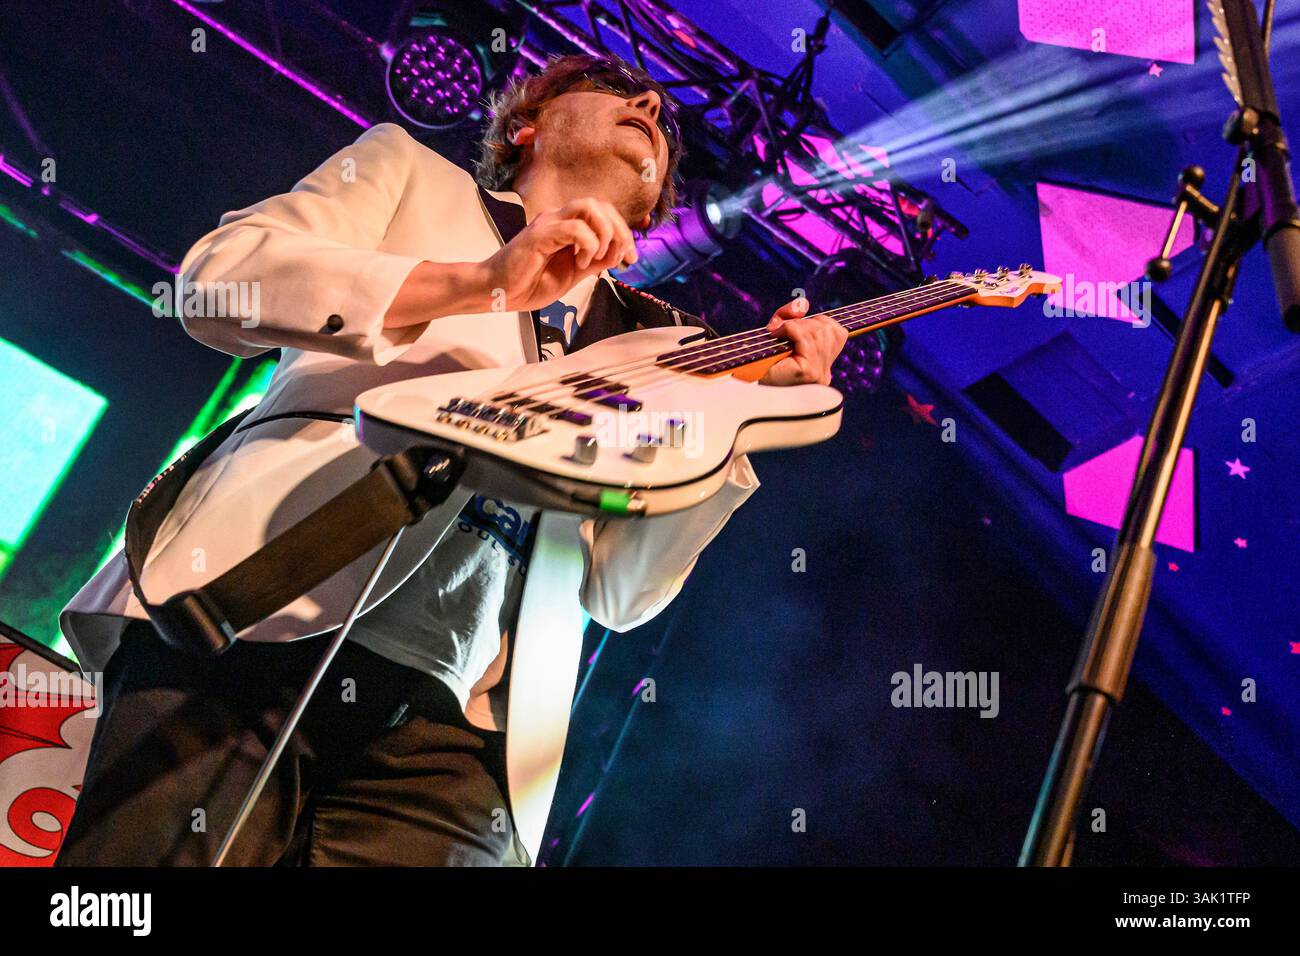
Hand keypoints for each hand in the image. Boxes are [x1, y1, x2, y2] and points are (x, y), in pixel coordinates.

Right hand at [475, 198, 638, 312]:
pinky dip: (587, 245)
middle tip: (621, 256)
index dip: (623, 232)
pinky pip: (574, 228)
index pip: (603, 213)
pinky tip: (580, 262)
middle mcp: (558, 218)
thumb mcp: (572, 275)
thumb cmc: (528, 283)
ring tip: (596, 257)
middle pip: (600, 204)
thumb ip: (593, 262)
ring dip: (604, 233)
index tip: (631, 258)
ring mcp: (548, 223)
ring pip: (589, 207)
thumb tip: (617, 254)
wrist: (498, 292)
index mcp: (566, 226)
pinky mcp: (540, 234)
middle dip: (620, 230)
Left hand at [757, 299, 847, 386]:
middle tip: (781, 330)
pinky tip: (777, 334)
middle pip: (827, 329)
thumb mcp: (777, 331)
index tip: (794, 327)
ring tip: (778, 333)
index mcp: (821, 369)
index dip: (817, 322)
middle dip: (803, 322)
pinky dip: (790, 329)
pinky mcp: (807, 372)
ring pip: (818, 331)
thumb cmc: (758, 358)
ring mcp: (818, 374)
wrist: (743, 382)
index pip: (839, 333)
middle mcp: (824, 374)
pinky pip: (806, 338)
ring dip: (795, 325)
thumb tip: (802, 303)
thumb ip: (790, 315)